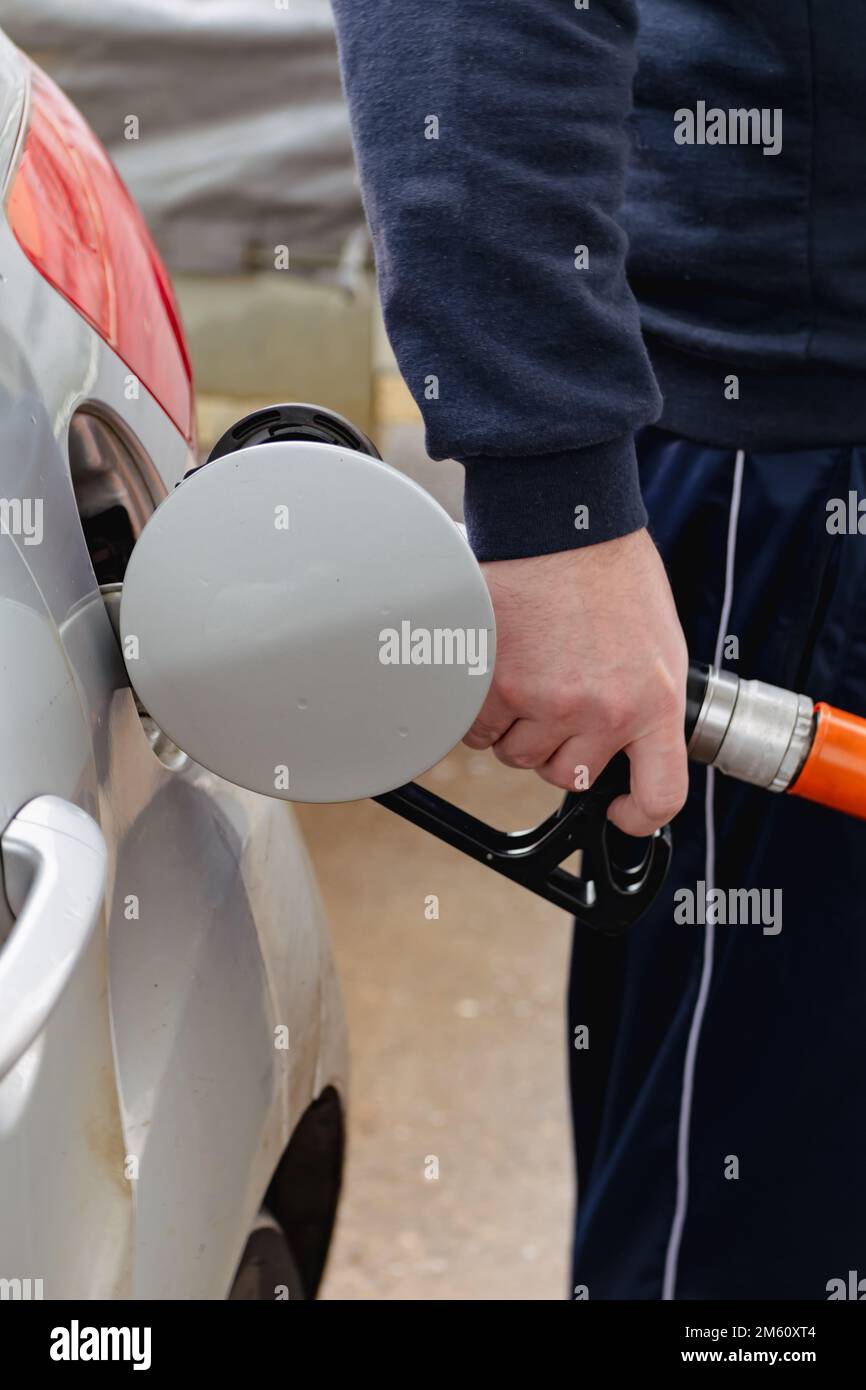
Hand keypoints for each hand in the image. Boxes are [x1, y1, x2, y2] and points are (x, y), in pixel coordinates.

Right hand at [465, 529, 688, 835]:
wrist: (560, 519)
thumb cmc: (608, 565)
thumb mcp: (656, 639)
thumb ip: (644, 696)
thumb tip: (623, 736)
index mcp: (656, 700)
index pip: (660, 795)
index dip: (638, 817)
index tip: (619, 813)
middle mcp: (604, 710)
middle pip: (569, 774)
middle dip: (559, 746)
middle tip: (556, 699)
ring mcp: (548, 701)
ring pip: (519, 755)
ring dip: (516, 727)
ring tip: (526, 672)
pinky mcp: (497, 685)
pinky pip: (478, 730)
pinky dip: (479, 710)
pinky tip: (496, 669)